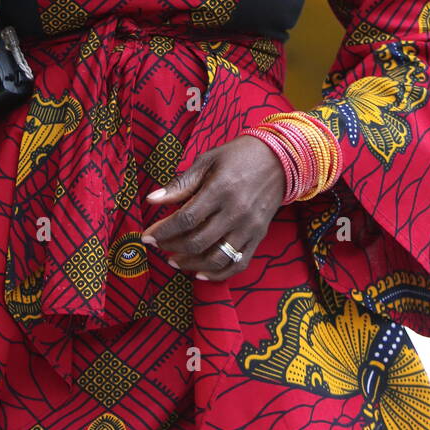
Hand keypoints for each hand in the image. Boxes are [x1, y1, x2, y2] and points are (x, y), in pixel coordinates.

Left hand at [141, 135, 285, 280]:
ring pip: (216, 258)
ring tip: (175, 261)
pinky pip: (238, 264)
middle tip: (159, 247)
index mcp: (220, 190)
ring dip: (191, 264)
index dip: (163, 231)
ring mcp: (249, 227)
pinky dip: (218, 274)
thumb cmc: (239, 156)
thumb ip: (181, 184)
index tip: (147, 236)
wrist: (281, 159)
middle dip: (172, 248)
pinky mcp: (259, 236)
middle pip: (198, 241)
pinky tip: (201, 273)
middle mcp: (236, 212)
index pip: (185, 219)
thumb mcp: (207, 160)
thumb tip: (152, 200)